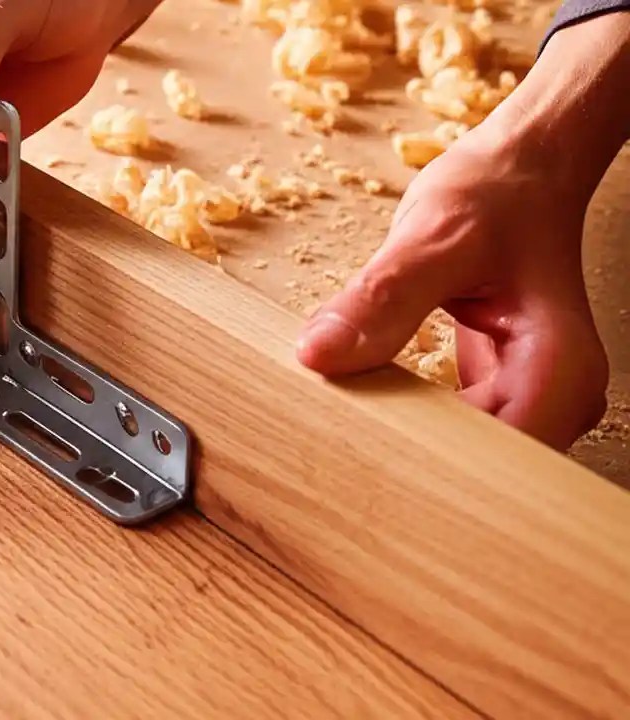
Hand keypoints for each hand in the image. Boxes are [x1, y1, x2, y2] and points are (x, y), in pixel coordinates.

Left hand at [295, 125, 607, 448]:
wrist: (520, 170)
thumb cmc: (496, 195)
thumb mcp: (433, 237)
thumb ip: (381, 299)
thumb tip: (320, 353)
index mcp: (554, 369)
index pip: (502, 466)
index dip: (438, 480)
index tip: (368, 471)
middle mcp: (551, 396)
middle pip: (484, 477)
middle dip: (416, 476)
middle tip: (338, 463)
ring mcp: (524, 398)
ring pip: (466, 462)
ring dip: (408, 456)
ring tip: (343, 445)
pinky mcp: (494, 392)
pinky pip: (451, 433)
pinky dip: (408, 430)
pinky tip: (364, 420)